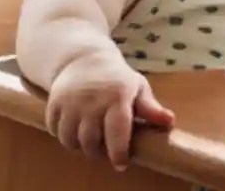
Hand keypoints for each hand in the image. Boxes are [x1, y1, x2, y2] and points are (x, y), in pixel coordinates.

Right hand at [46, 51, 175, 169]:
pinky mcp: (53, 103)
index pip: (117, 132)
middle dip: (98, 153)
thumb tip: (170, 122)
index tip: (121, 165)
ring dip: (80, 147)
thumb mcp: (137, 88)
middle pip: (91, 141)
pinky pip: (55, 131)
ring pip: (70, 140)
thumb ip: (151, 108)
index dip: (119, 153)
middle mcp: (91, 100)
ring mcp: (70, 102)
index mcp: (117, 97)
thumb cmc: (117, 78)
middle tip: (105, 151)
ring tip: (90, 143)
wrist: (84, 58)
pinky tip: (75, 132)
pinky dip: (64, 137)